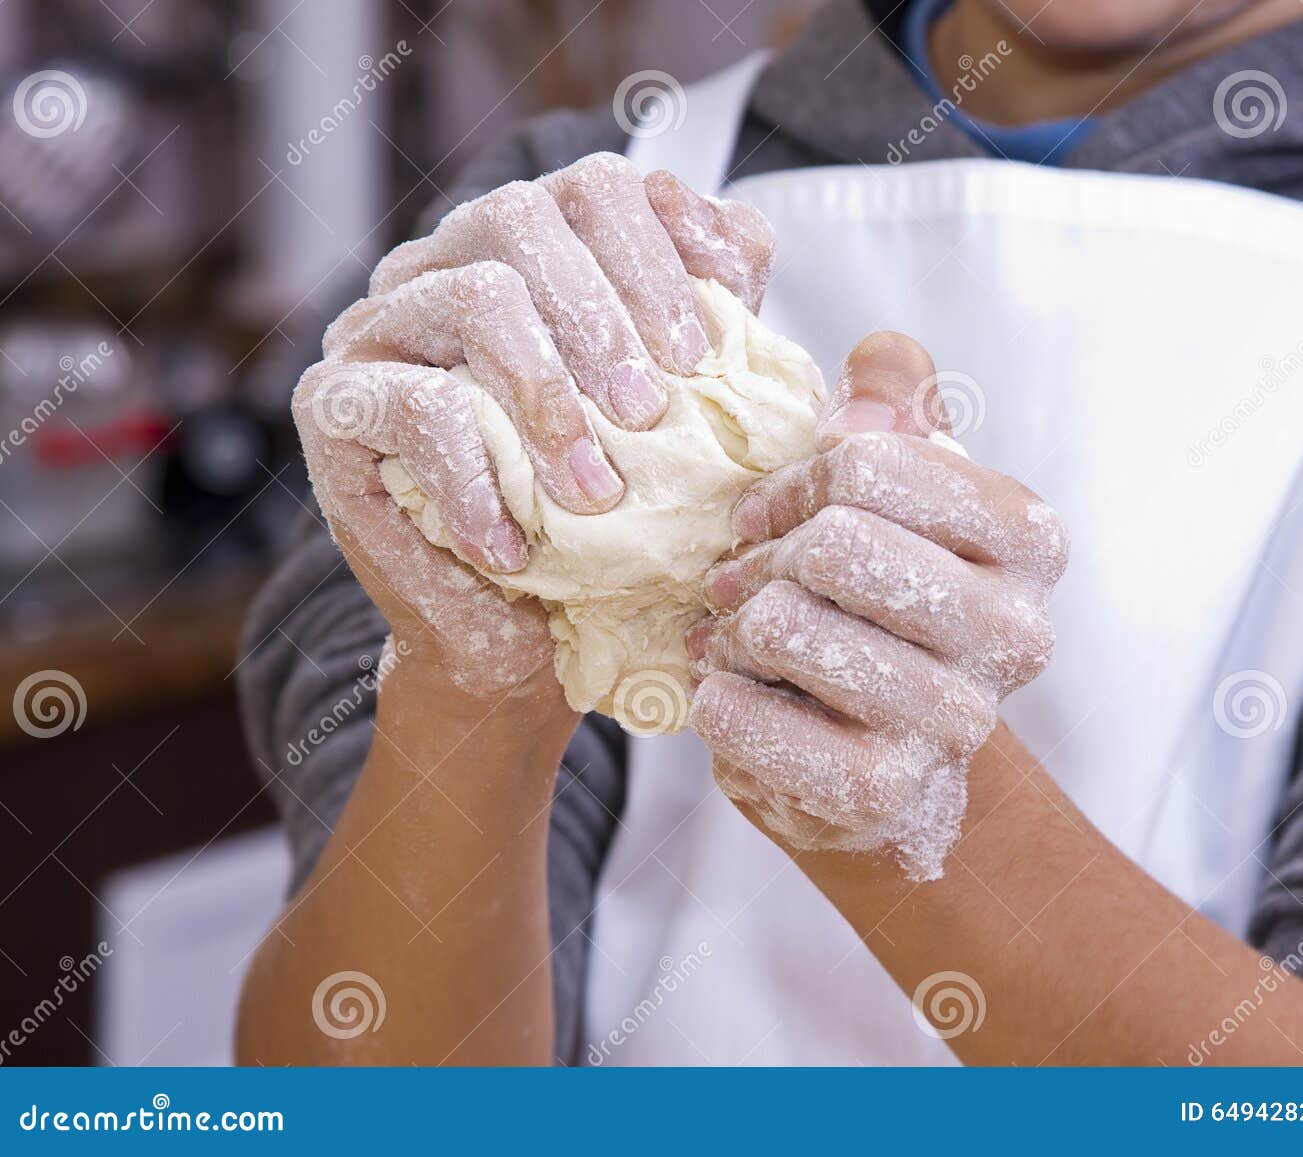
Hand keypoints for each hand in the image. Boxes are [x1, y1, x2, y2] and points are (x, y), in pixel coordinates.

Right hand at [293, 153, 775, 698]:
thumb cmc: (607, 517)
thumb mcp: (682, 412)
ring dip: (550, 398)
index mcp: (531, 249)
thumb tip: (735, 244)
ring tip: (594, 494)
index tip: (700, 356)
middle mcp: (446, 265)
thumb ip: (713, 316)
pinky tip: (513, 549)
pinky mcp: (334, 402)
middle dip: (603, 320)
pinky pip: (415, 407)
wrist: (525, 634)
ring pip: (474, 298)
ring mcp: (380, 325)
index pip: (593, 189)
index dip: (654, 258)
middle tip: (649, 416)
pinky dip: (479, 482)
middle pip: (523, 218)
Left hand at [686, 333, 1068, 871]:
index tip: (769, 513)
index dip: (793, 483)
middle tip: (740, 578)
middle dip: (762, 557)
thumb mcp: (897, 494)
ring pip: (784, 627)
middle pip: (831, 543)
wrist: (880, 757)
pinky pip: (749, 720)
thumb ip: (894, 413)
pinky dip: (718, 698)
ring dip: (736, 628)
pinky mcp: (885, 793)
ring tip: (738, 637)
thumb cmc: (880, 601)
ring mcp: (957, 721)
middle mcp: (1017, 632)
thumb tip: (882, 354)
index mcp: (1029, 537)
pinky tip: (732, 692)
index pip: (866, 462)